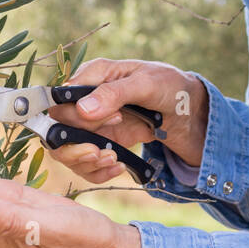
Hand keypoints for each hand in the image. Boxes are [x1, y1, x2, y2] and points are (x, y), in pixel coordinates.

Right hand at [46, 57, 208, 183]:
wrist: (191, 112)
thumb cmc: (171, 86)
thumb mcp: (147, 84)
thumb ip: (114, 93)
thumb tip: (83, 109)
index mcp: (93, 76)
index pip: (61, 100)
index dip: (75, 116)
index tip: (108, 120)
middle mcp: (87, 100)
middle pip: (57, 129)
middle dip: (76, 145)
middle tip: (101, 151)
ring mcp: (93, 125)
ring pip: (67, 151)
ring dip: (85, 162)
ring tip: (112, 160)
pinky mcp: (103, 143)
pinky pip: (85, 164)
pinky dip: (97, 171)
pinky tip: (117, 167)